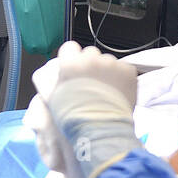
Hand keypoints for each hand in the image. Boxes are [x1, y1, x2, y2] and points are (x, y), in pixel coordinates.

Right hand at [38, 42, 141, 177]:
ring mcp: (111, 64)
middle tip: (90, 84)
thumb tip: (50, 74)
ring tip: (105, 92)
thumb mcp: (53, 100)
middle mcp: (90, 59)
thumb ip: (51, 82)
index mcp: (70, 63)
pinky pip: (123, 69)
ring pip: (107, 61)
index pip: (70, 48)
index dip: (72, 59)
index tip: (75, 70)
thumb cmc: (74, 119)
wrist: (101, 130)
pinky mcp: (127, 71)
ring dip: (106, 72)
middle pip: (90, 53)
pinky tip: (117, 93)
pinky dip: (122, 78)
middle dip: (90, 65)